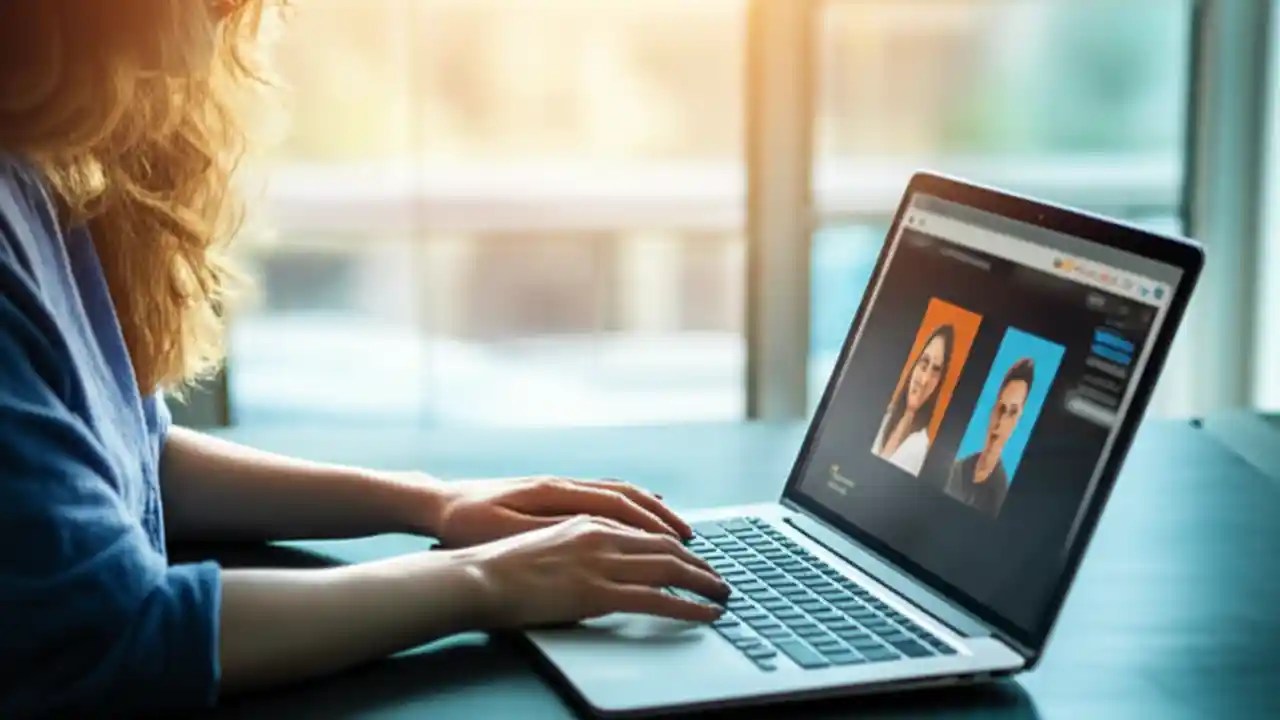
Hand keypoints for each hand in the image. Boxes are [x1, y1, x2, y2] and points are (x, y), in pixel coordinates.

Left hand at [427, 475, 692, 547]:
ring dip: (650, 509)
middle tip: (691, 539)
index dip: (651, 522)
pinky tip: (640, 517)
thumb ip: (546, 532)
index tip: (679, 541)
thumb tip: (588, 533)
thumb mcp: (502, 532)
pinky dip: (630, 505)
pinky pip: (602, 495)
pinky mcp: (551, 494)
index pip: (617, 503)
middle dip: (661, 516)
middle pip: (626, 494)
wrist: (435, 504)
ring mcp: (558, 486)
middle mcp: (562, 484)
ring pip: (617, 492)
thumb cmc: (464, 524)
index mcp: (554, 492)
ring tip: (677, 529)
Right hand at [461, 515, 728, 627]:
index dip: (674, 544)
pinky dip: (688, 607)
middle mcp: (600, 534)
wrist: (475, 576)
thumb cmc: (499, 566)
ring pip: (669, 568)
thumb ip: (575, 546)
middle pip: (665, 546)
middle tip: (718, 578)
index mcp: (587, 521)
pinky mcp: (598, 592)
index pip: (645, 530)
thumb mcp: (545, 542)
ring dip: (702, 582)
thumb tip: (593, 563)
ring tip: (723, 594)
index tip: (693, 556)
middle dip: (697, 563)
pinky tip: (706, 614)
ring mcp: (601, 562)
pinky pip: (656, 599)